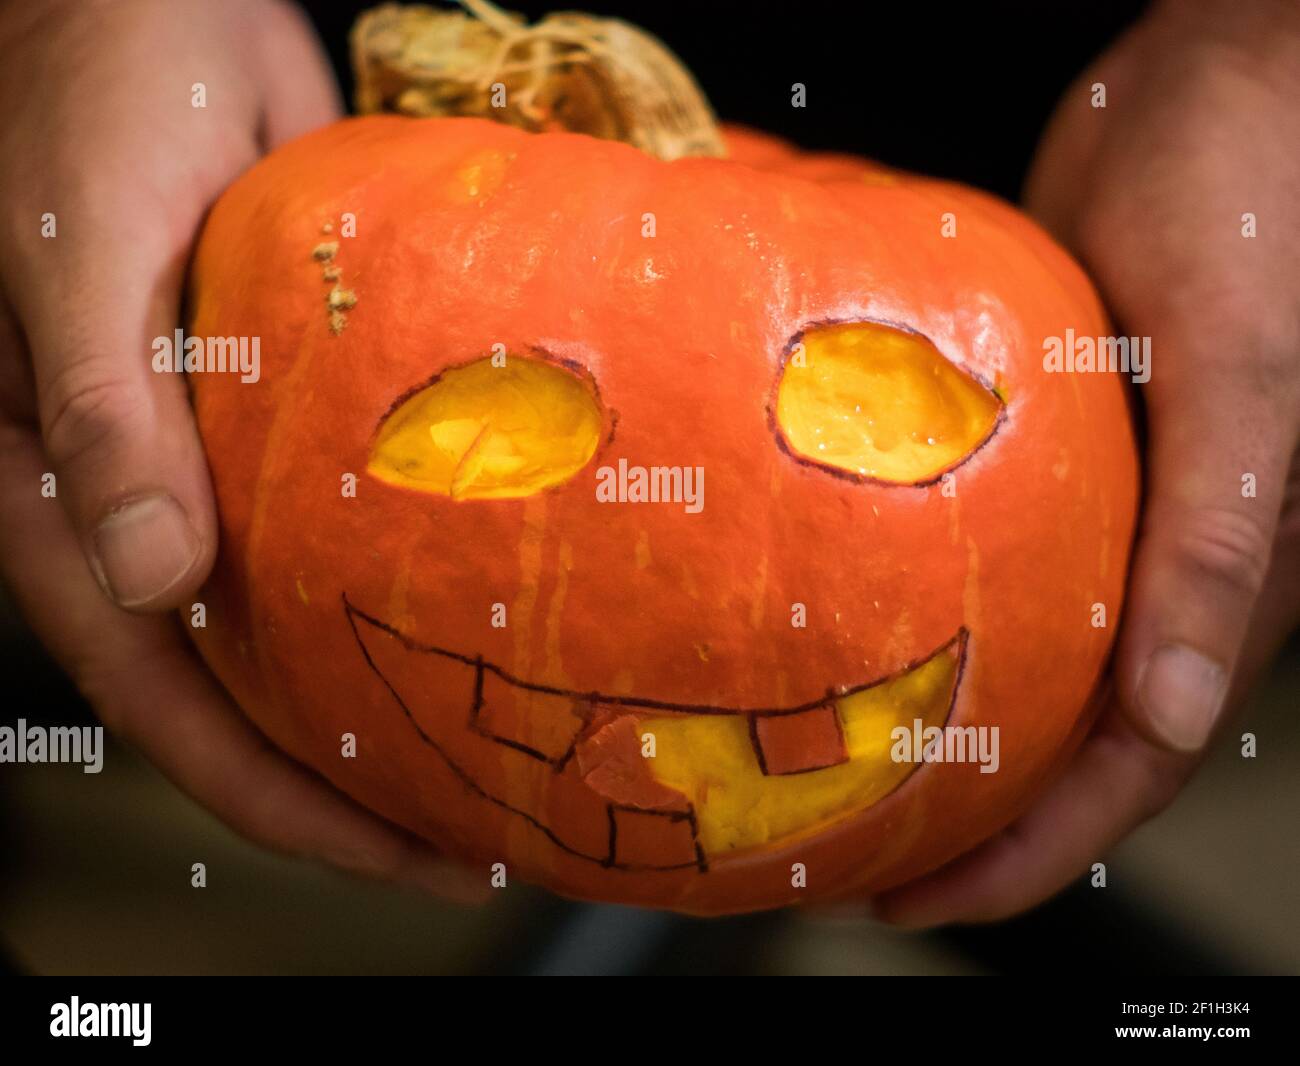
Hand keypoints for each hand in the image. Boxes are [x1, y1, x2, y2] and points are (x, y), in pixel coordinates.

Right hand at [0, 0, 483, 902]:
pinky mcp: (291, 419)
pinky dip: (414, 585)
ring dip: (393, 702)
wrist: (150, 8)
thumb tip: (154, 586)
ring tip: (507, 768)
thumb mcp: (81, 256)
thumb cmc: (88, 106)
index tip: (398, 856)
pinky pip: (350, 529)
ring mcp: (226, 471)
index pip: (165, 700)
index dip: (278, 799)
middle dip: (354, 786)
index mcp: (68, 506)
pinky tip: (496, 618)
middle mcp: (149, 511)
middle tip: (483, 842)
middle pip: (247, 694)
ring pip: (306, 625)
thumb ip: (102, 416)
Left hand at [875, 0, 1299, 924]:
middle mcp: (1167, 565)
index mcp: (1227, 576)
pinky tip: (859, 640)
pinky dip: (938, 624)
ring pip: (1034, 665)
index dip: (1037, 852)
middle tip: (861, 868)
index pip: (1133, 763)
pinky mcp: (1054, 456)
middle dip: (976, 822)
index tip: (929, 900)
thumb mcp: (1243, 375)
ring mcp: (1109, 514)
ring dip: (952, 737)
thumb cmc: (1249, 206)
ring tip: (849, 787)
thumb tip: (1186, 717)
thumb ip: (1223, 542)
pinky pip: (1000, 569)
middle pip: (1072, 738)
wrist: (1209, 85)